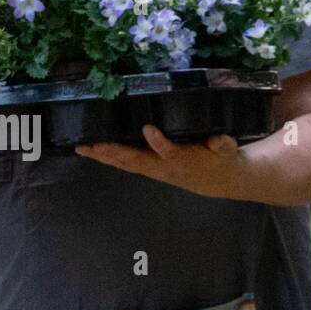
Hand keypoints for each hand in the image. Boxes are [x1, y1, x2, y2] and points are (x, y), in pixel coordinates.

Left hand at [75, 124, 246, 198]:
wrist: (217, 181)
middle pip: (137, 160)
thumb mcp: (227, 151)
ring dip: (104, 157)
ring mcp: (152, 169)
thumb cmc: (220, 160)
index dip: (159, 143)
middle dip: (116, 152)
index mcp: (183, 160)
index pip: (170, 152)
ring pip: (125, 164)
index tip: (149, 129)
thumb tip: (220, 140)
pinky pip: (123, 165)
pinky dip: (105, 159)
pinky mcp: (146, 168)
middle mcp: (163, 167)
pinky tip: (89, 151)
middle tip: (96, 143)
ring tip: (83, 148)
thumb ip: (223, 145)